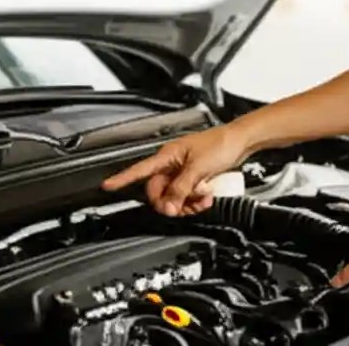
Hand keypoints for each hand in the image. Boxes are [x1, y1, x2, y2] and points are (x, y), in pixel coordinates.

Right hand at [100, 124, 248, 215]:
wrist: (241, 141)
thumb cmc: (221, 144)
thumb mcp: (198, 168)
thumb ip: (181, 188)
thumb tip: (168, 206)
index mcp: (168, 156)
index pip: (139, 170)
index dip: (122, 179)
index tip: (107, 186)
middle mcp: (172, 164)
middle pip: (158, 191)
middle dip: (170, 202)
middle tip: (181, 208)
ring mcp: (183, 172)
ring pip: (173, 196)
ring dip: (185, 204)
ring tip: (201, 200)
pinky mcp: (195, 178)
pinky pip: (186, 196)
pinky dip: (194, 201)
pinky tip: (205, 198)